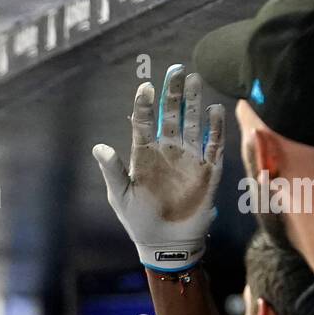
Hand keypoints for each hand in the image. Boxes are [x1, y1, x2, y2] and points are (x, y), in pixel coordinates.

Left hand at [92, 64, 223, 271]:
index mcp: (144, 155)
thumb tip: (99, 147)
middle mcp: (167, 151)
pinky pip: (213, 145)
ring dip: (193, 103)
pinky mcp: (208, 171)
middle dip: (173, 93)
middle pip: (171, 115)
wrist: (166, 245)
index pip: (145, 123)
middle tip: (177, 69)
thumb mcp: (121, 196)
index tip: (145, 87)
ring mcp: (188, 159)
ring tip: (194, 79)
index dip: (145, 105)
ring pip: (192, 124)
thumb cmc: (139, 221)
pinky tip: (214, 111)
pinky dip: (215, 129)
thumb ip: (113, 171)